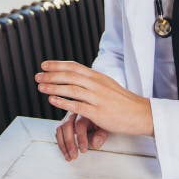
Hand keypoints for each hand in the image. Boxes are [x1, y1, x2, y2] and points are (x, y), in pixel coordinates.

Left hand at [35, 60, 153, 136]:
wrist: (140, 114)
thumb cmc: (122, 101)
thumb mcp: (107, 85)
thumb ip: (92, 81)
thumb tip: (76, 77)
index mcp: (98, 77)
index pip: (74, 66)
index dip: (58, 65)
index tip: (44, 65)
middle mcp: (97, 85)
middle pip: (70, 75)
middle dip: (51, 75)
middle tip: (37, 76)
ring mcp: (97, 98)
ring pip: (71, 89)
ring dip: (53, 87)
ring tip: (40, 87)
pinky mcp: (98, 113)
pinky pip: (77, 106)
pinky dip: (63, 102)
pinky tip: (52, 100)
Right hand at [55, 111, 108, 161]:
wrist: (100, 116)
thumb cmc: (102, 122)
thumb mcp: (105, 128)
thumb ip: (101, 135)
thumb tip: (95, 143)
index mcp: (86, 112)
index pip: (79, 124)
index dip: (81, 138)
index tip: (83, 150)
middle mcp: (75, 113)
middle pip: (67, 126)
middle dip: (69, 142)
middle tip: (74, 155)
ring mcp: (68, 118)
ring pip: (60, 129)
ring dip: (63, 145)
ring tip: (69, 157)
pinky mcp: (64, 124)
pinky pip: (59, 133)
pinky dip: (61, 144)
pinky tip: (66, 153)